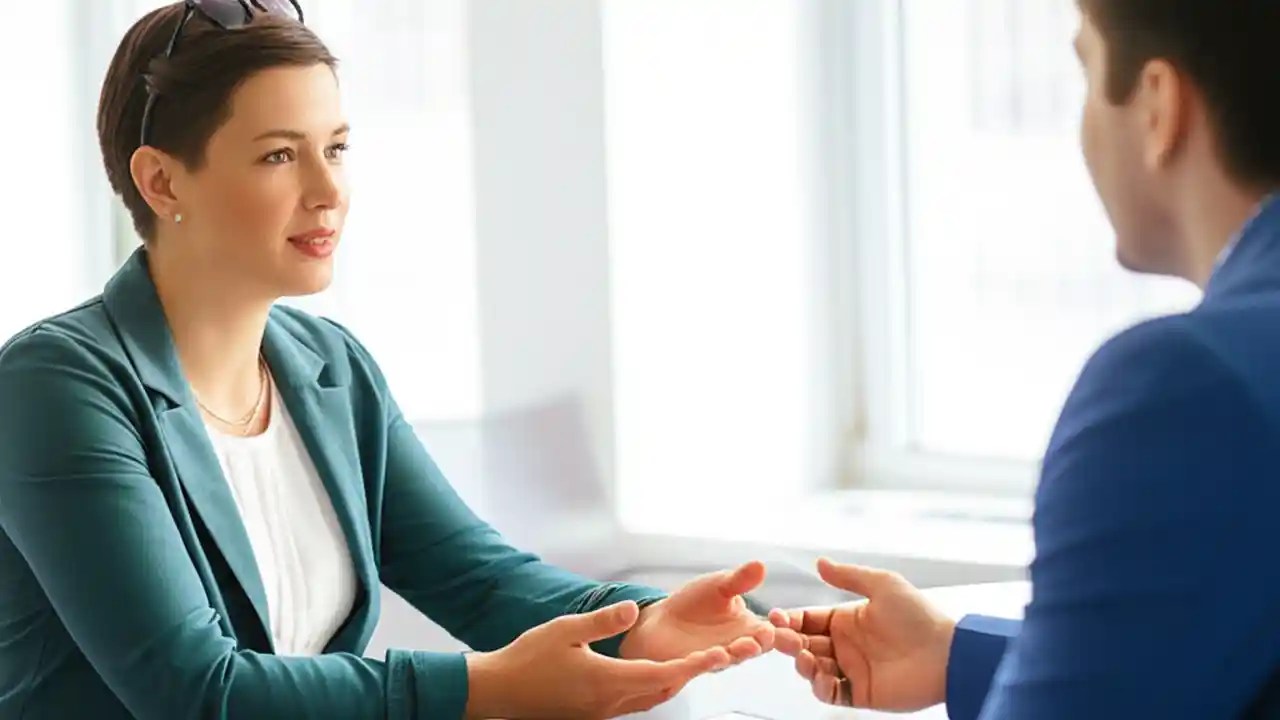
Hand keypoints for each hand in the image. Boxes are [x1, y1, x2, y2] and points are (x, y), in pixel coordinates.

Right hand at [465, 600, 731, 718]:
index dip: (692, 666)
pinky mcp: (591, 714)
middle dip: (688, 675)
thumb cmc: (527, 658)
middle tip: (713, 657)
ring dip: (670, 683)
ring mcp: (600, 712)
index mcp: (605, 679)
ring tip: (690, 665)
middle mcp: (608, 702)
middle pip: (661, 690)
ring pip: (648, 700)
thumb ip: (602, 621)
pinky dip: (649, 690)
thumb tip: (633, 609)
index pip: (661, 674)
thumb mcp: (564, 631)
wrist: (498, 692)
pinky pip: (631, 704)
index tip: (717, 656)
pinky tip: (650, 675)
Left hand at [619, 561, 775, 665]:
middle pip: (753, 649)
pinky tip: (709, 654)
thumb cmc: (697, 603)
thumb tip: (760, 564)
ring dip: (731, 656)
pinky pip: (701, 665)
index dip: (775, 629)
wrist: (662, 620)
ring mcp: (717, 657)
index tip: (776, 623)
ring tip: (731, 649)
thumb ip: (739, 580)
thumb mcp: (719, 586)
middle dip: (755, 646)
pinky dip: (706, 661)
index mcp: (748, 627)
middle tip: (757, 641)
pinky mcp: (694, 665)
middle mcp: (737, 645)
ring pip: (728, 659)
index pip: (768, 631)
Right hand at [769, 558, 955, 711]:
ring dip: (802, 663)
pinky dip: (820, 686)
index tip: (774, 618)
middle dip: (789, 641)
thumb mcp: (882, 585)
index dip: (789, 619)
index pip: (808, 619)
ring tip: (804, 656)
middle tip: (782, 638)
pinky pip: (831, 692)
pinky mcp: (861, 693)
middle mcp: (846, 645)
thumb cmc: (918, 616)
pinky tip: (821, 676)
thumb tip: (819, 562)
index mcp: (847, 619)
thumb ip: (848, 576)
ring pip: (812, 669)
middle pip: (805, 644)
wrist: (946, 654)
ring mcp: (852, 670)